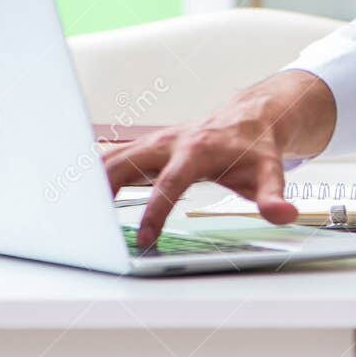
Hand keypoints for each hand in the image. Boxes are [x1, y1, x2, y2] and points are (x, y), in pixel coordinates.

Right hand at [101, 69, 336, 246]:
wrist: (252, 117)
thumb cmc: (257, 148)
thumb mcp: (271, 172)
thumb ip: (274, 196)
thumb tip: (284, 214)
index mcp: (198, 150)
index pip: (169, 184)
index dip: (156, 212)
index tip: (145, 239)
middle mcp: (171, 142)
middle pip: (126, 162)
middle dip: (102, 188)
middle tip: (84, 221)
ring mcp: (156, 142)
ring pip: (113, 157)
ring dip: (91, 181)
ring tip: (71, 212)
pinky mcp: (149, 147)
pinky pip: (115, 157)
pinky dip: (95, 174)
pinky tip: (79, 195)